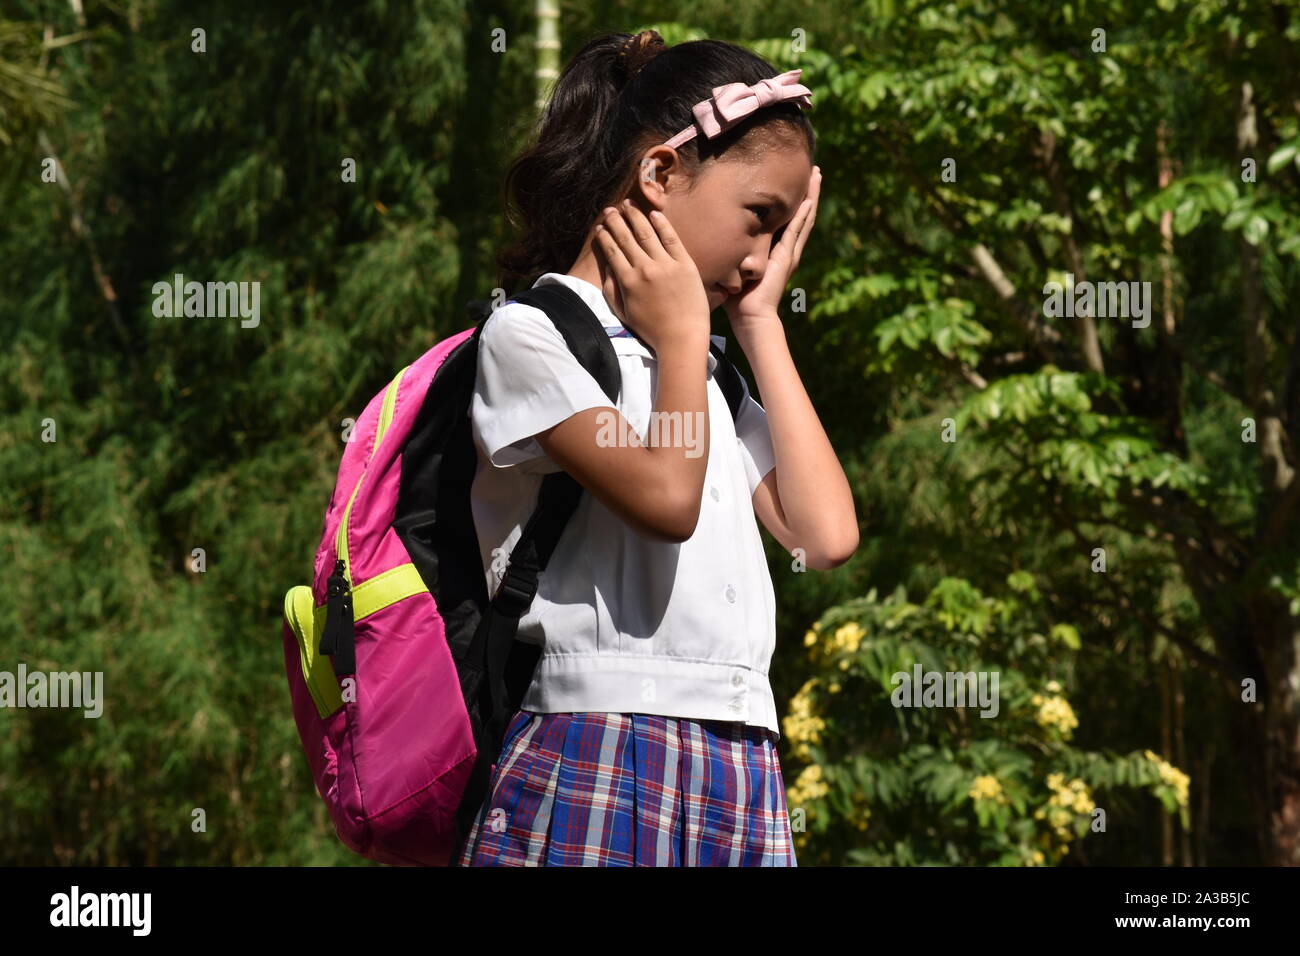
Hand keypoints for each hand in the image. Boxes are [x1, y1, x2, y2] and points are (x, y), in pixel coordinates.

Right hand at [592, 199, 710, 353]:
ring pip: (646, 233)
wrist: (682, 337)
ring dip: (635, 216)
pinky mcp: (685, 264)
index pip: (612, 251)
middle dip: (616, 220)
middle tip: (610, 209)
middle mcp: (644, 269)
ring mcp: (666, 265)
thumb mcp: (624, 313)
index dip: (605, 236)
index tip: (600, 227)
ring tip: (628, 204)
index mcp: (627, 281)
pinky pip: (671, 238)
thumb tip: (607, 268)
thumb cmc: (651, 329)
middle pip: (626, 237)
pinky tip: (653, 213)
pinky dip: (662, 224)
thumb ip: (612, 290)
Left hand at [722, 165, 821, 333]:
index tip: (798, 182)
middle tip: (815, 171)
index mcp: (777, 252)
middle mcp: (787, 250)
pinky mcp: (786, 258)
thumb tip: (715, 241)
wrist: (751, 317)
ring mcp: (789, 253)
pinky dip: (804, 215)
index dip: (795, 201)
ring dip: (811, 196)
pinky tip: (809, 200)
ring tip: (817, 176)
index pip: (789, 220)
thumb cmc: (739, 299)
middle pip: (802, 214)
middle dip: (808, 192)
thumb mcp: (735, 268)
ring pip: (804, 218)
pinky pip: (797, 231)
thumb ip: (733, 254)